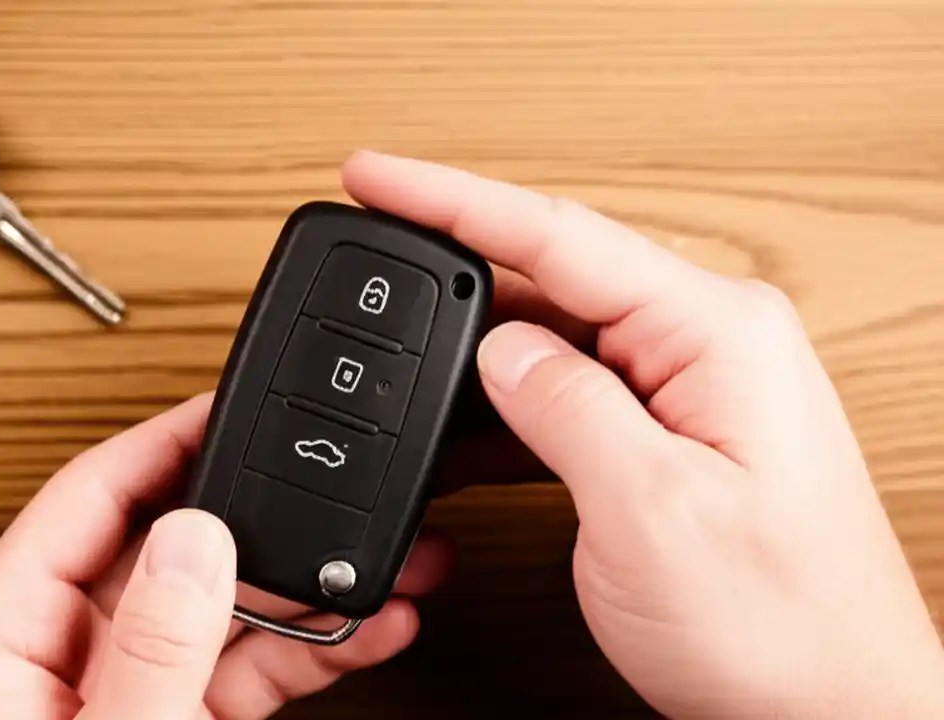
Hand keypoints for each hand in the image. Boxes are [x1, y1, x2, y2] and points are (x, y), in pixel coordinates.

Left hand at [0, 393, 450, 719]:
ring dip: (299, 588)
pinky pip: (224, 669)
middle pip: (166, 546)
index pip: (89, 496)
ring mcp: (100, 692)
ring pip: (211, 608)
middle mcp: (44, 651)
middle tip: (338, 496)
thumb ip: (148, 645)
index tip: (234, 410)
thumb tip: (194, 537)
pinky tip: (354, 634)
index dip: (166, 440)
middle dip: (265, 522)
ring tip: (383, 568)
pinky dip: (291, 651)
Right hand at [343, 152, 943, 717]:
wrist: (830, 710)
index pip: (558, 234)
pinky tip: (458, 425)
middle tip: (369, 257)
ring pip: (554, 335)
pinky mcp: (671, 430)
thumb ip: (565, 408)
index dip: (451, 200)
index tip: (376, 175)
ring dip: (475, 350)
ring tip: (397, 356)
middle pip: (552, 274)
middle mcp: (706, 343)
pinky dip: (507, 405)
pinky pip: (571, 390)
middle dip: (453, 266)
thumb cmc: (777, 627)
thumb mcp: (650, 512)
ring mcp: (689, 386)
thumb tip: (497, 345)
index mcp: (715, 332)